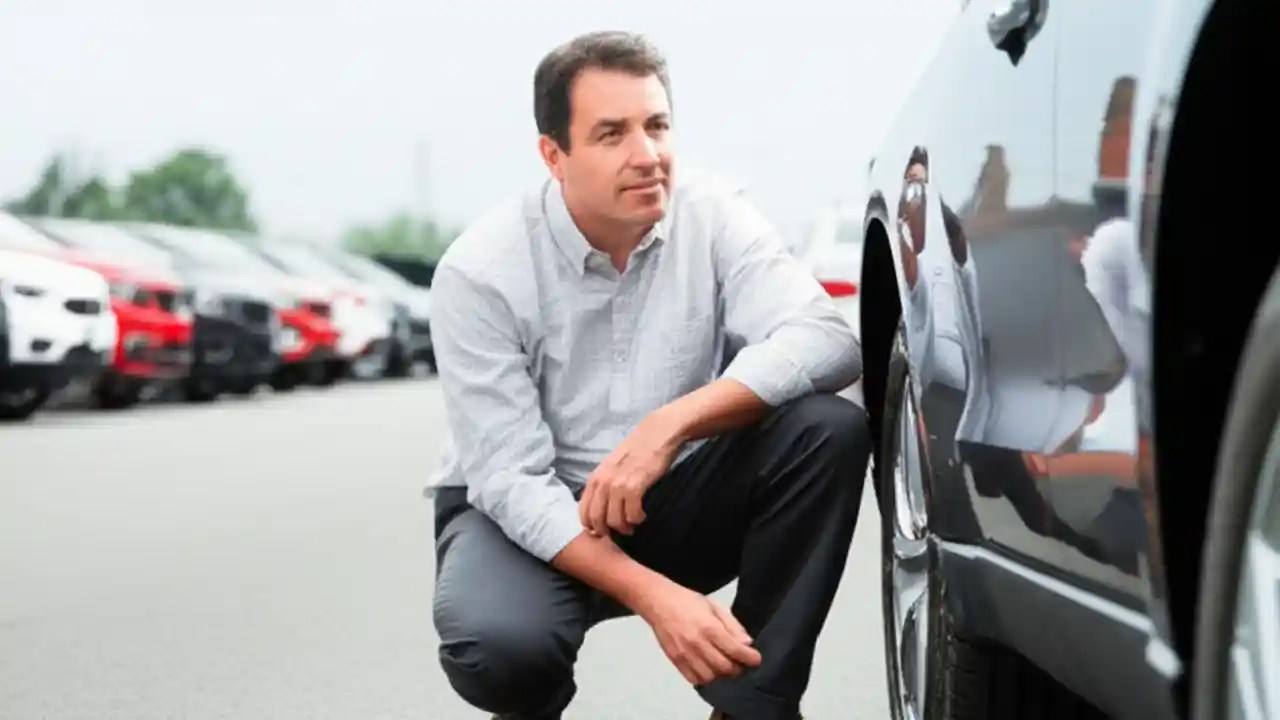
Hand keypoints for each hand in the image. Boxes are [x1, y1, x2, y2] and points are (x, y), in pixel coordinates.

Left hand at [580, 409, 683, 536]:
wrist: (657, 434)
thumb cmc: (637, 450)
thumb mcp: (612, 466)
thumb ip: (604, 484)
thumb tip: (601, 508)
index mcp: (595, 478)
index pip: (583, 511)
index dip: (591, 526)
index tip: (602, 532)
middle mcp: (602, 482)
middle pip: (596, 519)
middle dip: (607, 531)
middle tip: (620, 531)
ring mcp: (618, 484)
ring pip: (614, 520)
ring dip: (625, 527)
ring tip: (633, 524)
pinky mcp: (635, 486)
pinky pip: (632, 513)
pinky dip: (637, 519)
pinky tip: (642, 515)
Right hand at [638, 581, 762, 685]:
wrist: (658, 602)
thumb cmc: (687, 601)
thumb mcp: (714, 606)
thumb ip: (732, 625)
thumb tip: (747, 643)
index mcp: (710, 628)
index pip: (736, 650)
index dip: (750, 658)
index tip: (756, 659)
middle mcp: (697, 643)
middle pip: (725, 668)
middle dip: (737, 668)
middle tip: (741, 662)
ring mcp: (685, 654)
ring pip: (710, 677)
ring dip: (721, 675)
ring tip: (724, 665)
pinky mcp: (675, 660)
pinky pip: (694, 679)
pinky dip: (705, 678)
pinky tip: (709, 669)